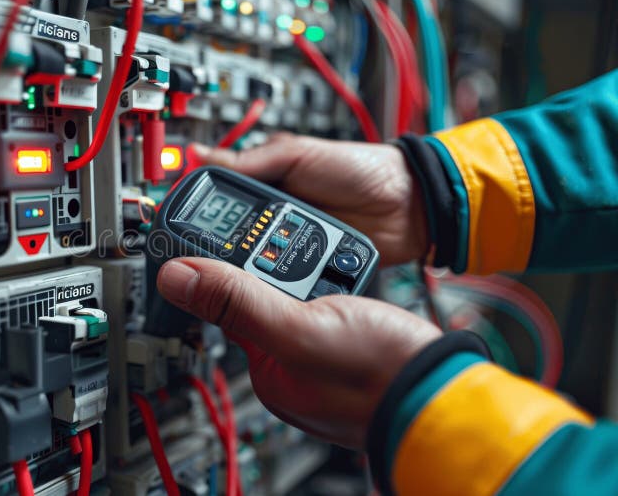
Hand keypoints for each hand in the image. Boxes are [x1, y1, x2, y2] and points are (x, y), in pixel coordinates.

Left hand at [156, 257, 440, 447]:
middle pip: (265, 294)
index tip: (226, 232)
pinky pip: (331, 300)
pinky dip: (339, 282)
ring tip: (334, 265)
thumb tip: (175, 278)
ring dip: (315, 270)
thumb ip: (236, 300)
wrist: (443, 387)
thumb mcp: (298, 327)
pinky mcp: (350, 340)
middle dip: (281, 268)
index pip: (228, 306)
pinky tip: (351, 278)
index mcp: (266, 364)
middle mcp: (288, 361)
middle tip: (303, 253)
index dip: (226, 266)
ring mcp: (321, 352)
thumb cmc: (377, 372)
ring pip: (301, 292)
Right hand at [192, 133, 427, 265]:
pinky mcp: (307, 269)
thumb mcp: (298, 155)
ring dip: (245, 269)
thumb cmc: (358, 169)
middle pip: (231, 239)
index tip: (180, 229)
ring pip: (252, 264)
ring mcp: (288, 244)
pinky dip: (272, 285)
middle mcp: (272, 217)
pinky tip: (262, 289)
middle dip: (220, 249)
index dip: (200, 216)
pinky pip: (281, 280)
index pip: (220, 202)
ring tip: (233, 274)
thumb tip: (199, 154)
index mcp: (264, 184)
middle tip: (205, 259)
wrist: (408, 204)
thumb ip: (251, 161)